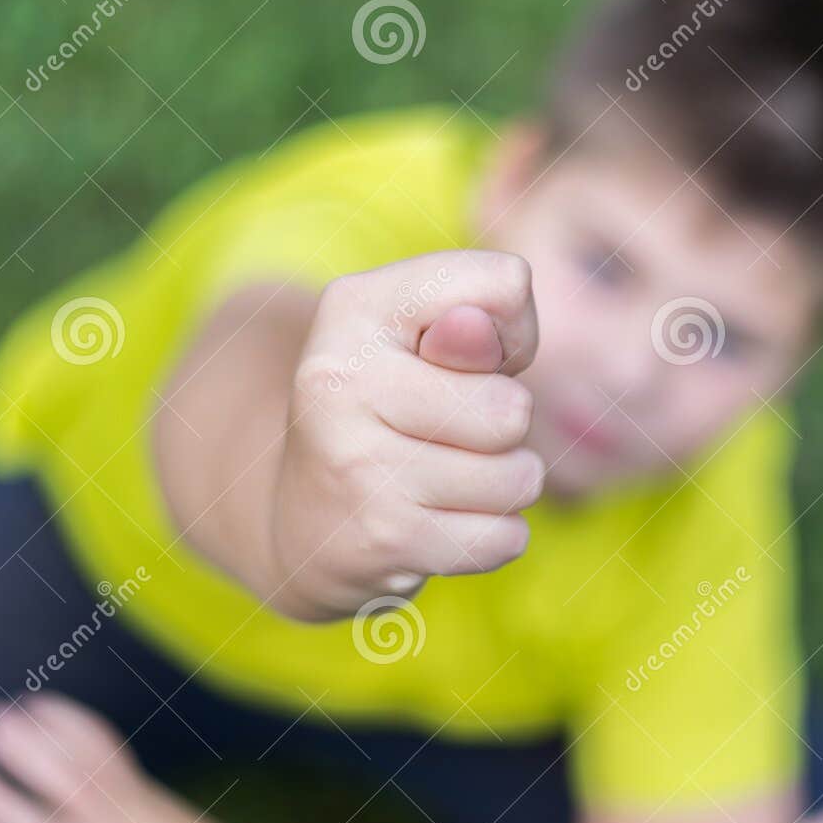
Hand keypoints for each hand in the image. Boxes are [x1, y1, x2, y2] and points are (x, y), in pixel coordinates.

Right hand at [267, 249, 543, 620]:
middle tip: (448, 434)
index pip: (506, 283)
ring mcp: (359, 464)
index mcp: (356, 307)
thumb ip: (480, 314)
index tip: (465, 357)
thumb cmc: (393, 414)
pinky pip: (502, 539)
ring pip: (517, 479)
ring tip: (448, 481)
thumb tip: (487, 339)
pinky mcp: (383, 537)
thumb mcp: (422, 340)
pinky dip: (493, 538)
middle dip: (506, 429)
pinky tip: (445, 524)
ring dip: (504, 487)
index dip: (515, 333)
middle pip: (514, 408)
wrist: (305, 524)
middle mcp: (343, 379)